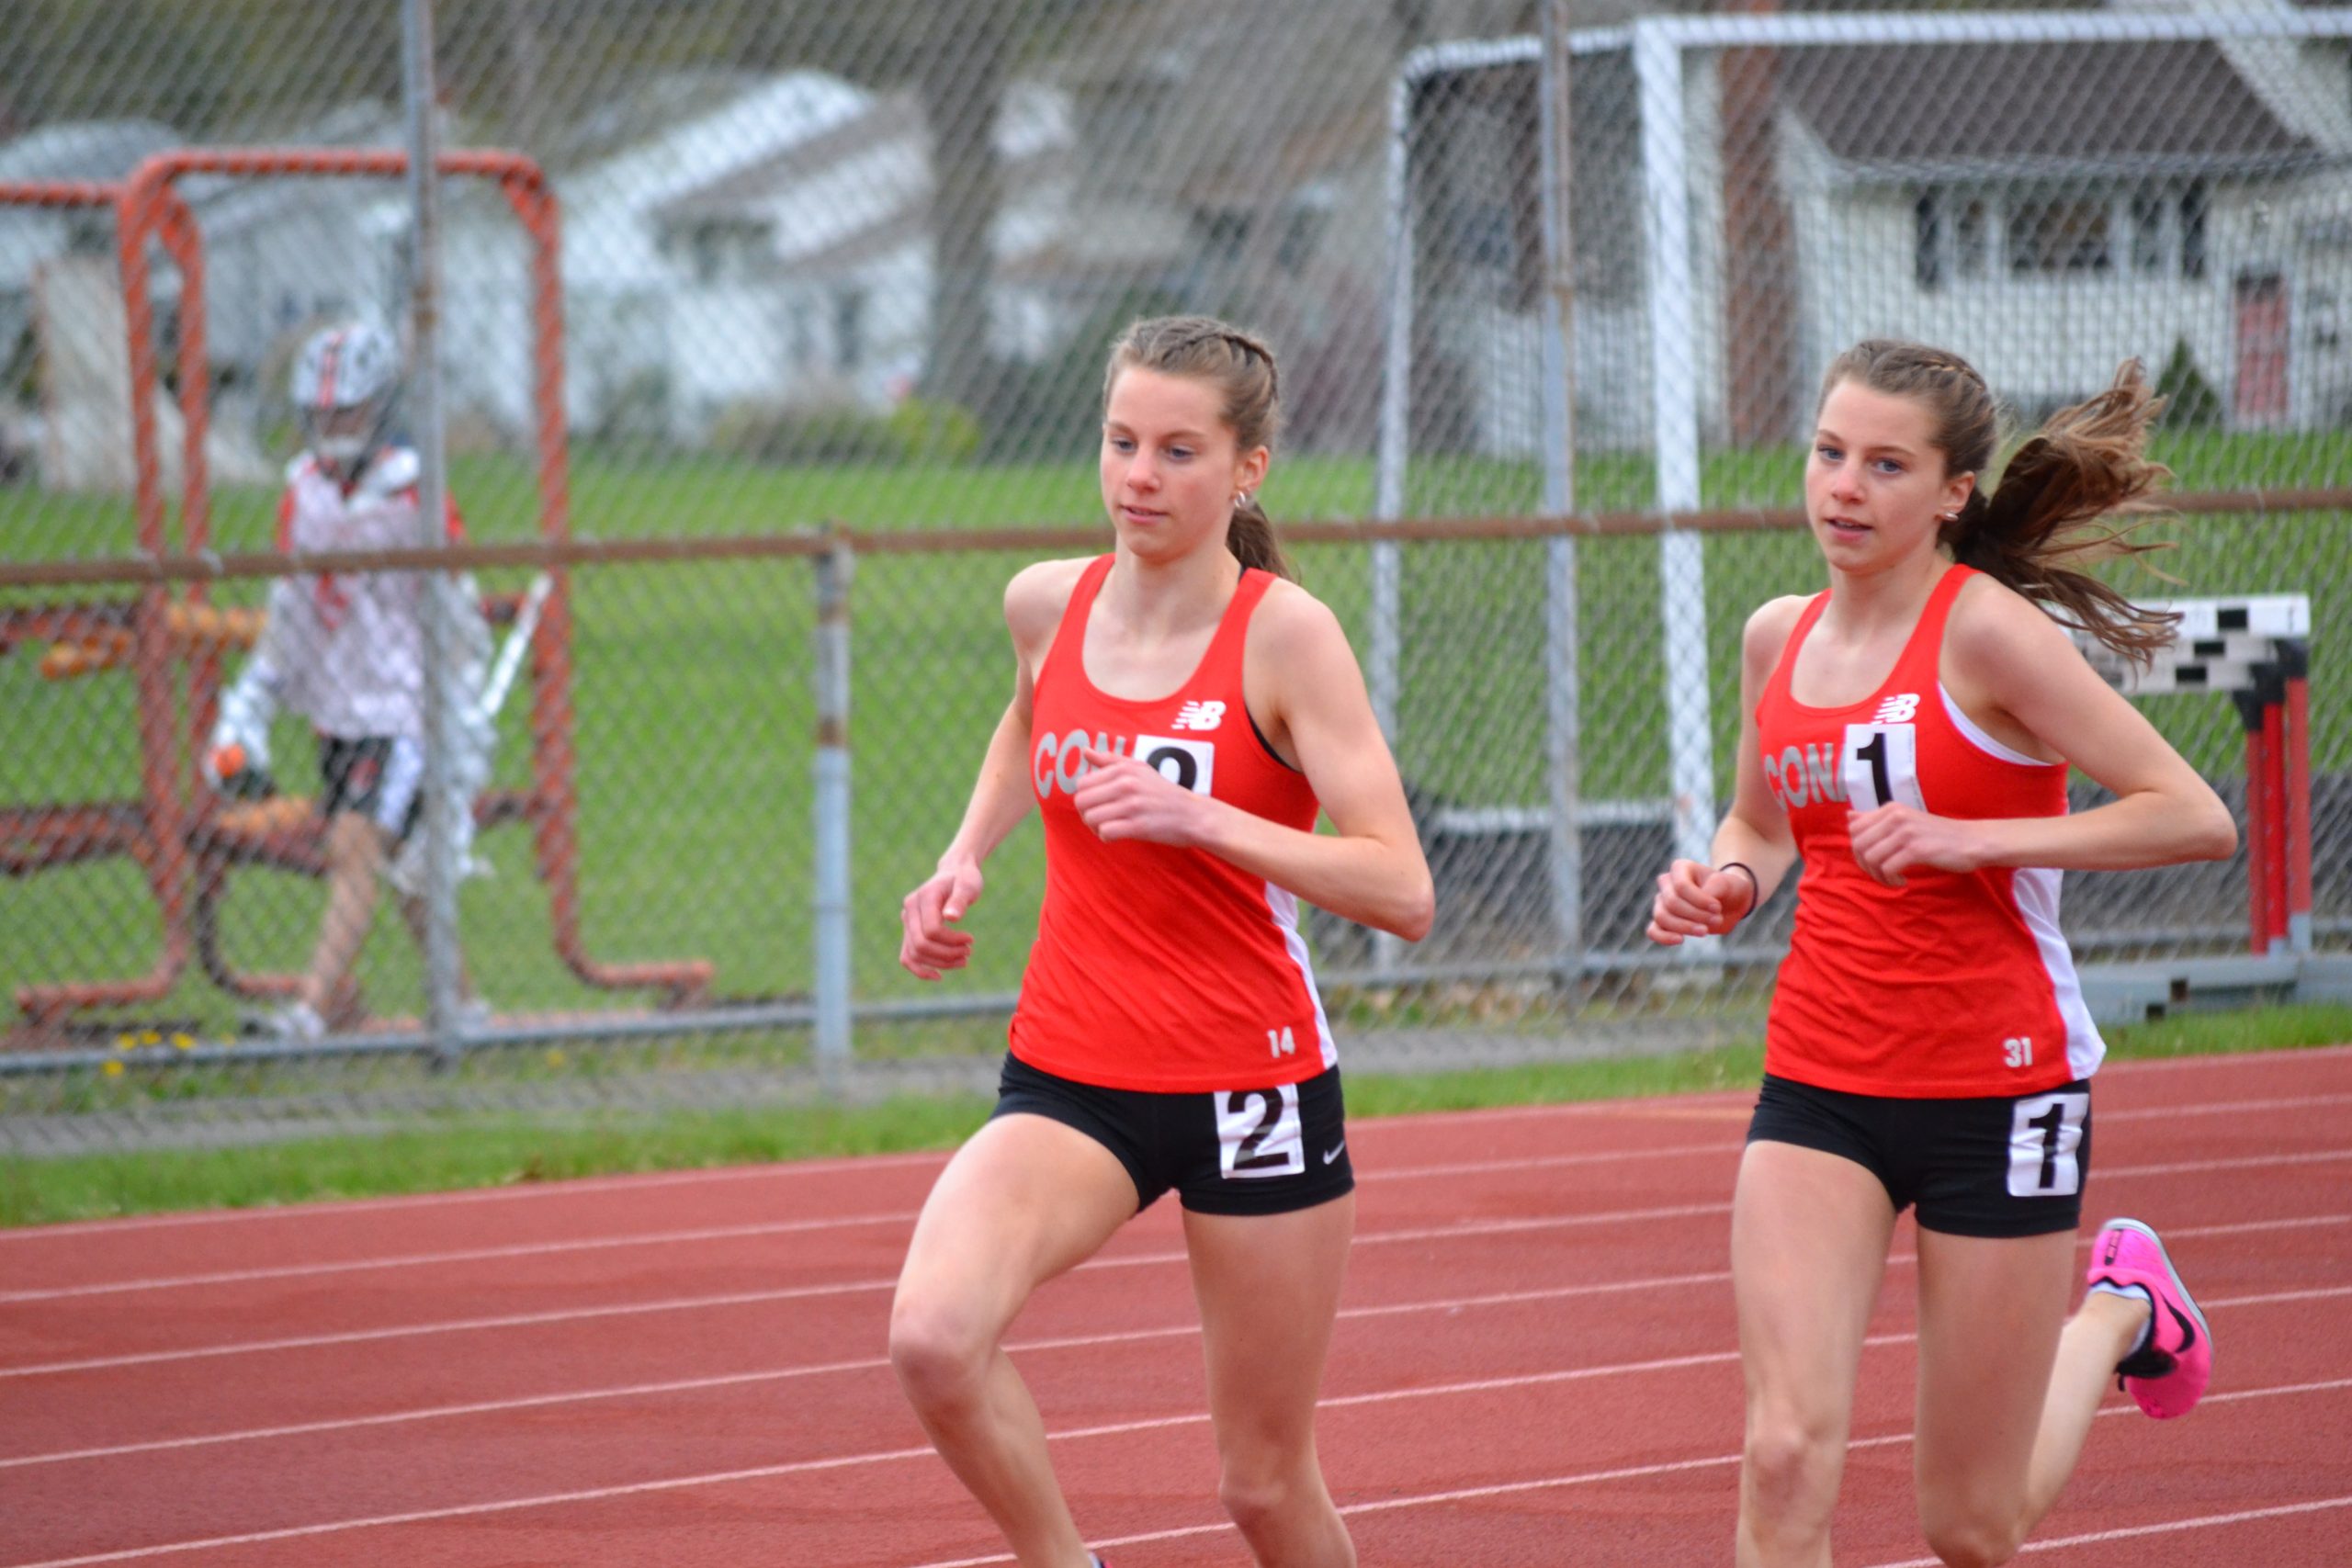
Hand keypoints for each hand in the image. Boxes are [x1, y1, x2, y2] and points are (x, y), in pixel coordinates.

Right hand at [899, 859, 983, 979]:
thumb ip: (960, 900)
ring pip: (915, 953)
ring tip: (963, 960)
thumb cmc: (965, 879)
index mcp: (923, 898)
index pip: (931, 930)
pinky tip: (938, 976)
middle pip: (921, 945)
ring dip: (939, 963)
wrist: (955, 873)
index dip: (951, 941)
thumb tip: (951, 917)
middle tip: (968, 953)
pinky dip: (920, 970)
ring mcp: (907, 921)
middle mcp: (909, 910)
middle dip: (946, 954)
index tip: (971, 940)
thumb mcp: (968, 885)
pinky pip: (908, 956)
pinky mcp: (910, 931)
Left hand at [1071, 745, 1209, 845]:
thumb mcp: (1140, 768)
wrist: (1192, 814)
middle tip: (1102, 818)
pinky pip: (1105, 832)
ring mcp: (1132, 805)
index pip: (1081, 784)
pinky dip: (1106, 837)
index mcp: (1123, 770)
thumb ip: (1110, 760)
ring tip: (1109, 827)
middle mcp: (1126, 784)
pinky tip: (1117, 835)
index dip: (1086, 797)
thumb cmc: (1163, 792)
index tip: (1099, 803)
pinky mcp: (1138, 826)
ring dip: (1095, 827)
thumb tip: (1085, 751)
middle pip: (1082, 802)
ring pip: (1091, 818)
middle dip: (1086, 813)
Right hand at [1646, 858, 1753, 944]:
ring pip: (1662, 917)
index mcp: (1680, 868)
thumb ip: (1714, 888)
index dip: (1699, 901)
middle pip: (1672, 903)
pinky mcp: (1663, 921)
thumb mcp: (1728, 884)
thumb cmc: (1728, 889)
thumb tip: (1699, 905)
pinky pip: (1653, 931)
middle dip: (1696, 915)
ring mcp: (1662, 902)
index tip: (1718, 908)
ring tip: (1705, 931)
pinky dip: (1663, 937)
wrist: (1731, 903)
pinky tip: (1680, 940)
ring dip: (1685, 927)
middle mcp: (1667, 883)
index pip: (1681, 886)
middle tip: (1717, 920)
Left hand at [1845, 804, 1984, 887]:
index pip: (1854, 830)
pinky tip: (1902, 882)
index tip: (1874, 861)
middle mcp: (1895, 816)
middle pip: (1858, 845)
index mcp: (1890, 809)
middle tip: (1881, 874)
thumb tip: (1849, 816)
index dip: (1858, 851)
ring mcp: (1905, 832)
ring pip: (1870, 858)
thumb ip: (1876, 819)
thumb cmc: (1937, 835)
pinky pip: (1888, 868)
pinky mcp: (1916, 849)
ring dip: (1878, 876)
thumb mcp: (1904, 821)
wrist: (1972, 840)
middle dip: (1865, 866)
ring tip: (1893, 880)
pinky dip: (1890, 880)